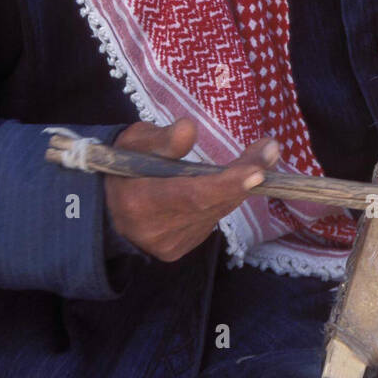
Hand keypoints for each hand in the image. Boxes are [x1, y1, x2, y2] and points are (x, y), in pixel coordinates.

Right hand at [105, 118, 278, 261]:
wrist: (108, 206)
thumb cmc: (125, 163)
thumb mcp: (135, 141)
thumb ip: (163, 138)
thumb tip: (189, 128)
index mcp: (140, 201)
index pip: (192, 196)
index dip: (227, 184)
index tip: (258, 170)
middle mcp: (157, 230)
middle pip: (212, 203)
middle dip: (245, 175)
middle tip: (270, 148)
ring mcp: (170, 244)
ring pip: (217, 211)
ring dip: (240, 184)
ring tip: (259, 156)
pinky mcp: (179, 249)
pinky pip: (211, 218)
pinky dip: (223, 197)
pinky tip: (226, 181)